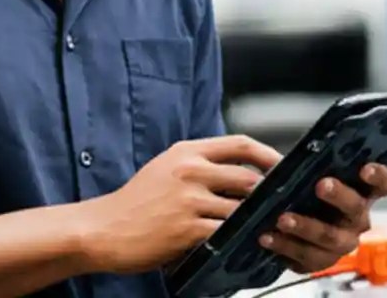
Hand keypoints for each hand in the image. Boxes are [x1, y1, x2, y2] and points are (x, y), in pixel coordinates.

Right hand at [82, 135, 281, 273]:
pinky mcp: (187, 229)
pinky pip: (225, 232)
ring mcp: (189, 200)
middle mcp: (190, 171)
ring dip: (253, 219)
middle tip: (277, 203)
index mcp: (187, 151)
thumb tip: (239, 171)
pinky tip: (240, 242)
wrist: (103, 229)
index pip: (241, 144)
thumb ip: (199, 164)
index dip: (269, 154)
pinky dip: (236, 238)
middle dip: (266, 193)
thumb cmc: (134, 202)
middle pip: (248, 177)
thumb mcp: (166, 168)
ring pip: (240, 208)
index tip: (282, 165)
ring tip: (261, 226)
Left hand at [259, 163, 386, 273]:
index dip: (379, 176)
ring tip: (282, 218)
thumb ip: (315, 165)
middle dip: (339, 196)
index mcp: (363, 192)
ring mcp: (342, 243)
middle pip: (356, 208)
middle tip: (321, 185)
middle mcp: (358, 219)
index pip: (385, 183)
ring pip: (330, 238)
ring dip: (306, 226)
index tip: (365, 169)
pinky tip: (267, 236)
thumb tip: (304, 153)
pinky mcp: (320, 261)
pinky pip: (306, 257)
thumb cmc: (305, 191)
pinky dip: (284, 246)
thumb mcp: (311, 174)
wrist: (286, 224)